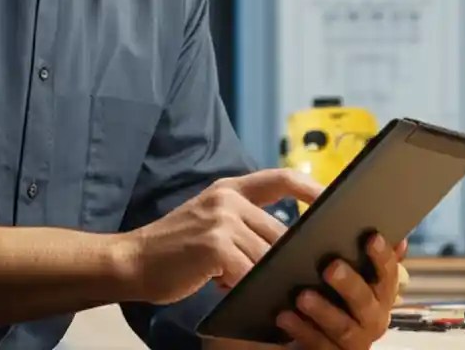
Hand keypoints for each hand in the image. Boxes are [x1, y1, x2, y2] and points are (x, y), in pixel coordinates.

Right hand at [120, 168, 323, 304]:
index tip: (331, 200)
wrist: (133, 261)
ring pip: (265, 255)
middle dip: (279, 259)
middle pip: (278, 232)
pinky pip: (248, 272)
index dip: (311, 187)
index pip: (281, 178)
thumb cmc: (174, 250)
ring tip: (232, 280)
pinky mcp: (215, 246)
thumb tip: (285, 243)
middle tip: (279, 276)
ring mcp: (221, 220)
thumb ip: (244, 224)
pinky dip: (242, 286)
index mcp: (229, 189)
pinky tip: (222, 286)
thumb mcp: (210, 222)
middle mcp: (227, 199)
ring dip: (257, 275)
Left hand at [273, 234, 407, 349]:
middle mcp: (374, 319)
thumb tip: (387, 230)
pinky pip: (318, 346)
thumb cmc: (336, 294)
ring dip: (323, 311)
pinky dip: (301, 330)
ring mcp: (354, 341)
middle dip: (349, 284)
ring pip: (342, 327)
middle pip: (365, 301)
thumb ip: (366, 254)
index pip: (388, 273)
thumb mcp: (351, 273)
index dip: (382, 256)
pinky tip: (284, 316)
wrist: (319, 335)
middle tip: (331, 267)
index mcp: (382, 294)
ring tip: (303, 296)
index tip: (371, 237)